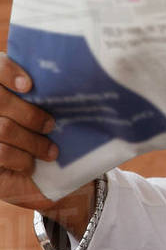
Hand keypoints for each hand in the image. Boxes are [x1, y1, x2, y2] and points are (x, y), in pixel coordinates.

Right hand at [0, 53, 92, 235]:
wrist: (48, 178)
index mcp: (3, 88)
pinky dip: (20, 159)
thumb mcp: (58, 112)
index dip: (8, 72)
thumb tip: (75, 72)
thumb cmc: (57, 136)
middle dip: (30, 114)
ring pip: (3, 127)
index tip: (29, 85)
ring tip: (51, 151)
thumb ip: (56, 93)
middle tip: (51, 125)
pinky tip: (30, 164)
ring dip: (32, 141)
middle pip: (0, 99)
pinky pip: (1, 152)